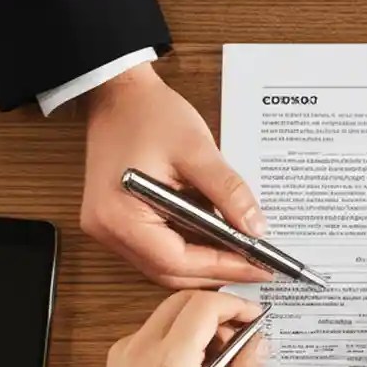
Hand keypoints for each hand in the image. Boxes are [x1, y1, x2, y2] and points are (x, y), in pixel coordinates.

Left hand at [43, 291, 266, 366]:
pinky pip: (156, 328)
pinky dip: (181, 334)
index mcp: (168, 363)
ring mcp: (126, 350)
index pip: (204, 306)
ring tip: (218, 358)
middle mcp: (141, 349)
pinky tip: (194, 366)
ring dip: (200, 321)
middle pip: (186, 299)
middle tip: (240, 336)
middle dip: (219, 309)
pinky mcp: (120, 356)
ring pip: (170, 311)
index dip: (235, 305)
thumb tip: (259, 342)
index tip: (254, 318)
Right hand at [81, 63, 272, 287]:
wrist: (119, 94)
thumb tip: (256, 229)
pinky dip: (189, 251)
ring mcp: (109, 229)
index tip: (259, 267)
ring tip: (243, 256)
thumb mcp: (198, 150)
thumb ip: (229, 192)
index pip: (176, 261)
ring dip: (204, 265)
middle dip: (217, 271)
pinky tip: (217, 243)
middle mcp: (108, 229)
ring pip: (164, 266)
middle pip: (169, 272)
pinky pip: (158, 250)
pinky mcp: (118, 223)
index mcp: (120, 214)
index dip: (222, 267)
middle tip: (258, 267)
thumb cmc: (149, 114)